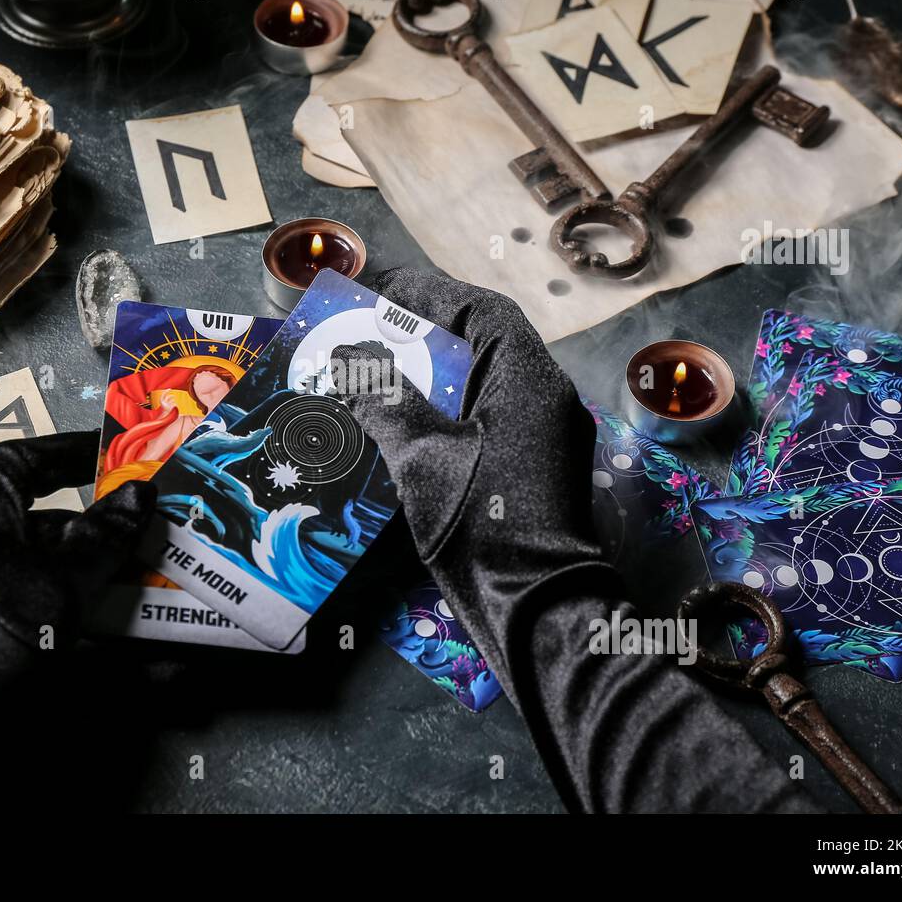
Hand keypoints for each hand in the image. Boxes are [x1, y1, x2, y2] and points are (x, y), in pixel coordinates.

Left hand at [0, 431, 155, 811]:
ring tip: (173, 597)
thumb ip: (102, 539)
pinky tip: (168, 670)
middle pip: (49, 530)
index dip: (63, 451)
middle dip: (108, 536)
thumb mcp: (56, 584)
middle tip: (159, 535)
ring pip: (61, 591)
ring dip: (117, 596)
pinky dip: (110, 657)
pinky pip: (63, 646)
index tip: (113, 458)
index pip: (14, 462)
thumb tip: (140, 494)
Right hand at [334, 270, 815, 812]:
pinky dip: (453, 408)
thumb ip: (386, 400)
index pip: (481, 312)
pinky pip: (493, 417)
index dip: (429, 294)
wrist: (538, 609)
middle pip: (487, 343)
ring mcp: (550, 435)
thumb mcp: (420, 457)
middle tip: (374, 331)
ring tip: (383, 372)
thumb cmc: (479, 525)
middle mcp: (548, 397)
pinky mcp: (541, 468)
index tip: (382, 292)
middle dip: (429, 333)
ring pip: (490, 382)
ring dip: (439, 373)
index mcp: (527, 379)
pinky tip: (411, 423)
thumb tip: (351, 360)